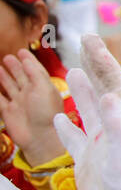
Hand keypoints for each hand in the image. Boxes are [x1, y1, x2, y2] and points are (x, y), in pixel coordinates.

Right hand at [0, 50, 66, 164]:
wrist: (40, 138)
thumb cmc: (47, 114)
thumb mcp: (44, 89)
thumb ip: (36, 73)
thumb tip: (27, 60)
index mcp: (42, 87)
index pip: (34, 70)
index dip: (28, 61)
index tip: (21, 51)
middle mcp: (30, 94)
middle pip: (20, 77)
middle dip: (14, 66)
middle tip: (7, 57)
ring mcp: (19, 103)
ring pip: (9, 86)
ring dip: (3, 76)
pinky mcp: (8, 112)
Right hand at [52, 35, 120, 189]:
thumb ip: (119, 123)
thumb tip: (110, 94)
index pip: (117, 83)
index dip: (104, 61)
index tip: (90, 39)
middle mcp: (117, 130)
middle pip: (105, 90)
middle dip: (95, 66)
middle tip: (84, 41)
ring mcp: (102, 146)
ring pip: (90, 112)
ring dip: (82, 92)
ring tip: (72, 72)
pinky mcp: (89, 164)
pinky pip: (76, 141)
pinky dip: (67, 128)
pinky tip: (58, 119)